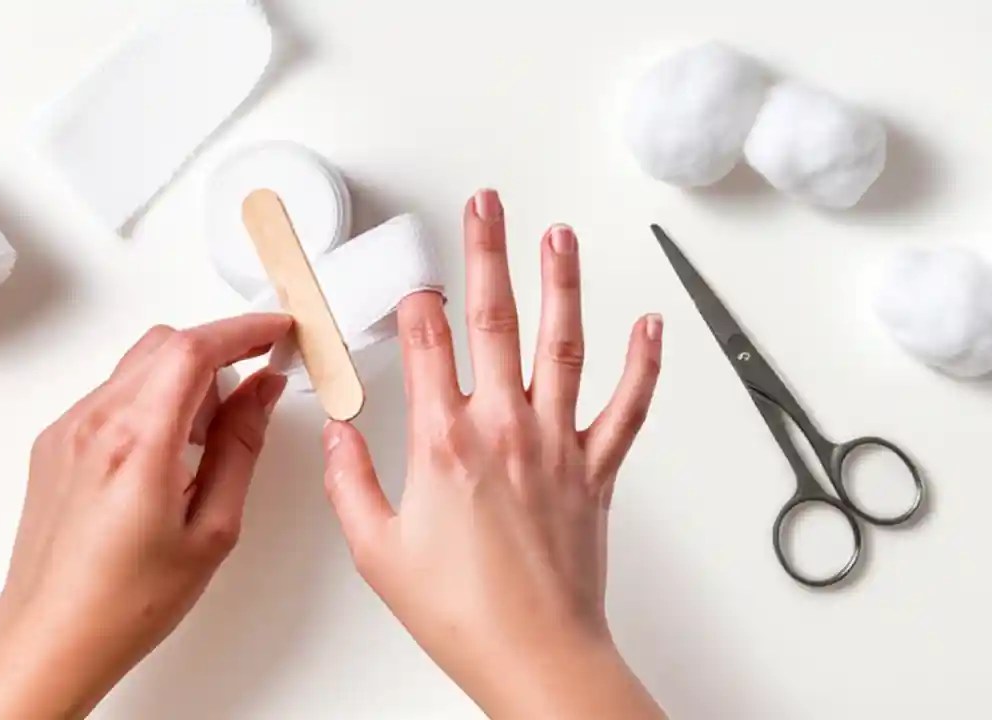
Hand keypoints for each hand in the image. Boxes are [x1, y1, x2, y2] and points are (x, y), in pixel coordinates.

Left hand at [0, 314, 292, 718]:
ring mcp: (67, 431)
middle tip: (255, 383)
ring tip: (211, 437)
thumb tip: (262, 390)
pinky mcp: (55, 444)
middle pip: (164, 344)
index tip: (276, 331)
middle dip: (217, 350)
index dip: (242, 330)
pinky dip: (152, 399)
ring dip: (184, 376)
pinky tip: (172, 451)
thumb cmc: (128, 601)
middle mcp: (94, 424)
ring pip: (137, 365)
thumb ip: (241, 446)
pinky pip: (112, 394)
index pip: (193, 349)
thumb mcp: (213, 527)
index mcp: (138, 443)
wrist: (52, 639)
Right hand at [322, 190, 664, 718]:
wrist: (535, 654)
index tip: (415, 285)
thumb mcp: (376, 550)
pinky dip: (644, 363)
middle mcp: (504, 428)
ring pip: (563, 343)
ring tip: (558, 236)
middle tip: (487, 204)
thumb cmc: (462, 611)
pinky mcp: (596, 470)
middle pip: (494, 320)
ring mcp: (557, 443)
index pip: (427, 343)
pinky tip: (650, 325)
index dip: (417, 303)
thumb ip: (351, 483)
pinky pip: (628, 406)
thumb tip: (341, 435)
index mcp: (444, 443)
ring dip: (561, 283)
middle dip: (488, 252)